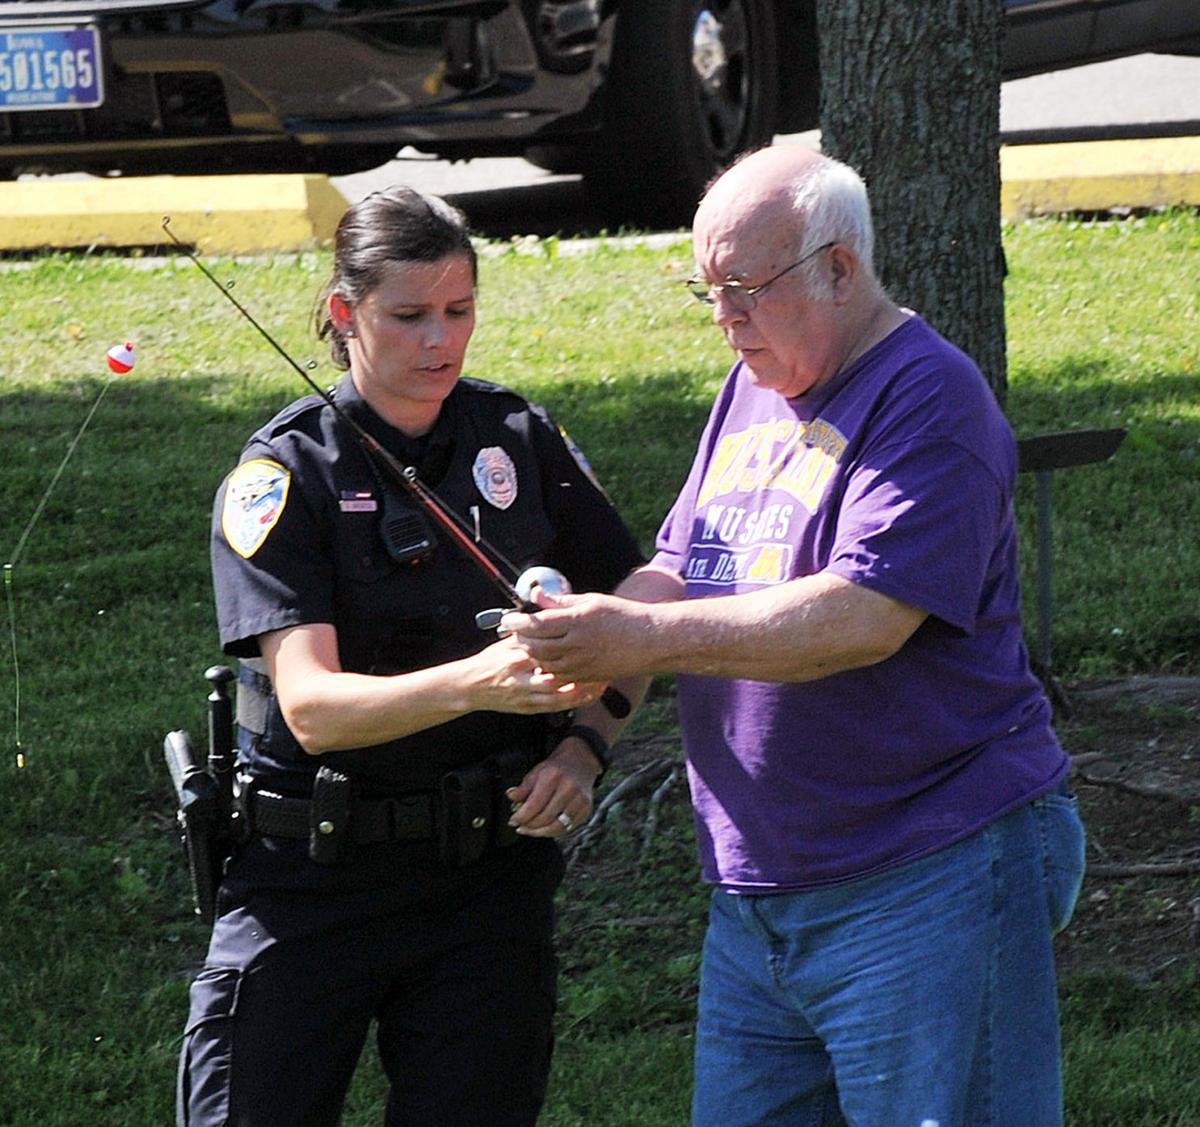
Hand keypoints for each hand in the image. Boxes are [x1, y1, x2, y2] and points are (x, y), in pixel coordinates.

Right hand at [461, 633, 604, 714]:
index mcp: (516, 653)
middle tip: (600, 661)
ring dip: (581, 688)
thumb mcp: (505, 642)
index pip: (544, 646)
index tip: (587, 637)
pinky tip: (587, 696)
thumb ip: (527, 633)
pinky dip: (572, 701)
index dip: (567, 642)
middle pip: (554, 669)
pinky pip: (553, 706)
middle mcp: (520, 673)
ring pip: (557, 692)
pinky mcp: (526, 707)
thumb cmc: (489, 661)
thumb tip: (543, 614)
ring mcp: (523, 692)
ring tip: (601, 682)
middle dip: (578, 667)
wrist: (469, 686)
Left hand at [503, 591, 651, 684]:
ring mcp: (581, 663)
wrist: (650, 641)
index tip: (510, 619)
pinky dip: (547, 669)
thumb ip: (561, 602)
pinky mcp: (586, 676)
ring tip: (529, 645)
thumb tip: (537, 597)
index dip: (517, 622)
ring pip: (543, 663)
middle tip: (516, 632)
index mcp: (577, 621)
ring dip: (532, 655)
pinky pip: (558, 676)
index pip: (535, 624)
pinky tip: (546, 661)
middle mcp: (576, 644)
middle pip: (535, 646)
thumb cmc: (623, 616)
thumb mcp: (592, 601)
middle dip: (520, 639)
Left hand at [506, 738, 598, 836]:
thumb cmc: (556, 768)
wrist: (581, 761)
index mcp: (553, 777)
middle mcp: (568, 788)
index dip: (521, 817)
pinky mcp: (586, 809)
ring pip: (557, 826)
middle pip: (545, 818)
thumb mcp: (536, 771)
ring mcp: (580, 800)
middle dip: (529, 826)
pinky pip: (567, 828)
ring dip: (540, 832)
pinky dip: (554, 831)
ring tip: (530, 830)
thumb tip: (511, 796)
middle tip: (520, 827)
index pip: (534, 805)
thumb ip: (523, 787)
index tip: (513, 821)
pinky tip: (545, 828)